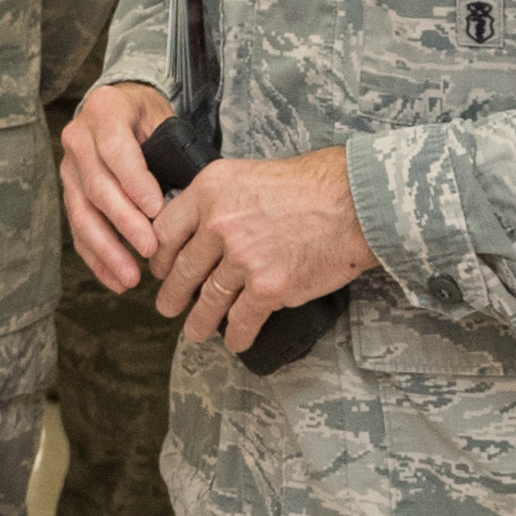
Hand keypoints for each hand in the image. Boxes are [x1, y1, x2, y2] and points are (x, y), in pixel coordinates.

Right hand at [60, 83, 179, 291]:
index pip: (115, 149)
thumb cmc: (148, 117)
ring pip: (82, 212)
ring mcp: (69, 166)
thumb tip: (180, 202)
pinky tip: (115, 278)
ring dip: (107, 248)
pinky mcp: (69, 191)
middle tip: (149, 249)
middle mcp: (78, 138)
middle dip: (124, 222)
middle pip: (97, 186)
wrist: (120, 106)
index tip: (157, 210)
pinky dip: (96, 257)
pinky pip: (78, 228)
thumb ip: (169, 153)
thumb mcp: (163, 119)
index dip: (134, 182)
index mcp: (105, 111)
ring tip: (130, 277)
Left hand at [149, 147, 374, 355]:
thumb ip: (222, 198)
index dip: (160, 255)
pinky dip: (237, 335)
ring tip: (194, 331)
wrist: (355, 203)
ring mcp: (242, 258)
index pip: (165, 229)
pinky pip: (242, 319)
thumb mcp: (250, 174)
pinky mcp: (267, 287)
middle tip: (167, 304)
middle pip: (182, 268)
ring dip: (200, 320)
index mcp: (210, 190)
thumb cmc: (314, 184)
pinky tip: (236, 341)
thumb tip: (204, 224)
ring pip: (209, 299)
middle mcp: (219, 223)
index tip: (160, 267)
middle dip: (172, 293)